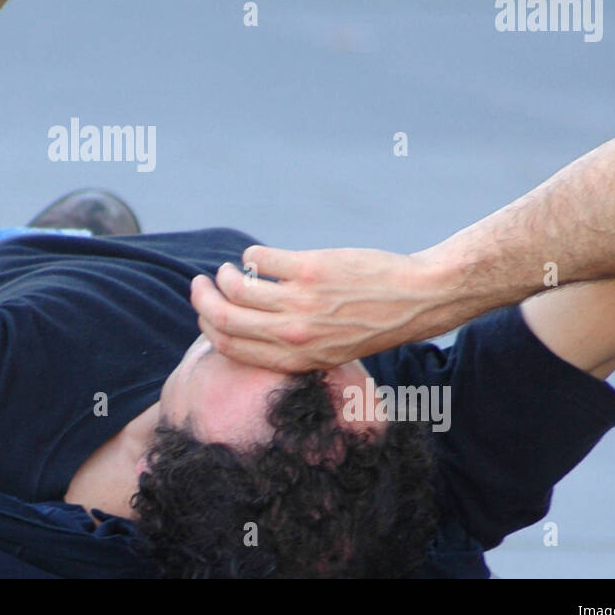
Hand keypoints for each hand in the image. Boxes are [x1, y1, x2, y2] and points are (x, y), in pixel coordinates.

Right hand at [189, 246, 461, 371]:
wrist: (413, 299)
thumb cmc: (370, 324)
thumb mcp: (329, 351)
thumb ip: (291, 346)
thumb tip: (248, 327)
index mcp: (296, 358)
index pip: (230, 347)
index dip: (208, 327)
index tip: (204, 313)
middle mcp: (294, 334)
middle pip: (224, 319)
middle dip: (202, 300)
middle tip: (201, 285)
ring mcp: (301, 302)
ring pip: (237, 286)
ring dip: (224, 275)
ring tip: (229, 270)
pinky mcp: (309, 270)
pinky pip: (260, 259)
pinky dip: (251, 256)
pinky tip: (259, 257)